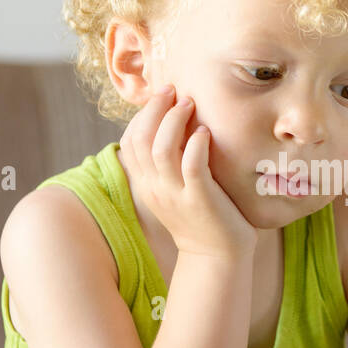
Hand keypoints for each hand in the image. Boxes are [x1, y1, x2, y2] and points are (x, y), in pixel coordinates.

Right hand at [119, 83, 257, 258]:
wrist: (217, 257)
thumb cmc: (203, 217)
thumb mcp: (177, 190)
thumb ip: (172, 164)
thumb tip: (178, 127)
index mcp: (148, 185)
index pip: (130, 143)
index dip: (142, 115)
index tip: (161, 96)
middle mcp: (156, 188)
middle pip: (141, 140)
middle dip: (155, 109)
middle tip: (173, 91)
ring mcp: (176, 195)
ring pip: (161, 149)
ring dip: (174, 121)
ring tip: (189, 104)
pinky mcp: (200, 199)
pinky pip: (192, 166)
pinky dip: (197, 144)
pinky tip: (205, 132)